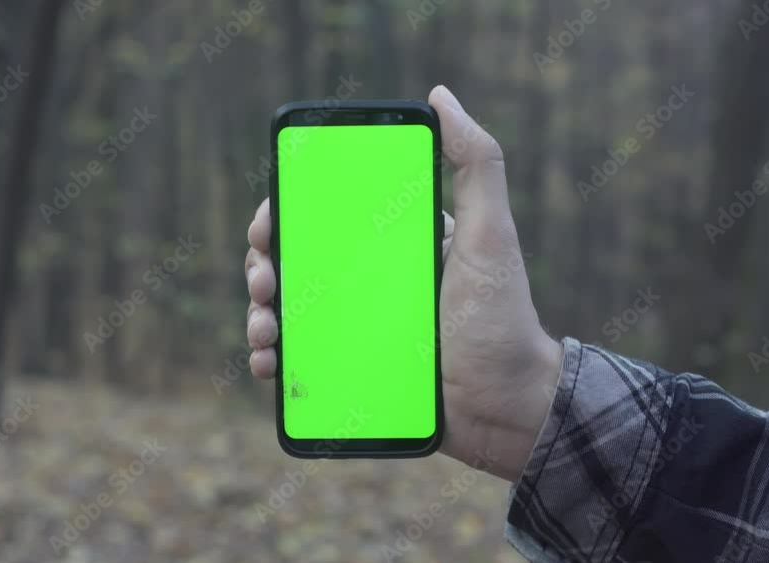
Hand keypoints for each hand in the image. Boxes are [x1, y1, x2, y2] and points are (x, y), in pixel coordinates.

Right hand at [244, 85, 562, 481]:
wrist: (509, 406)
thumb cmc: (502, 318)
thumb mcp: (492, 235)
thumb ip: (476, 163)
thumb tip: (439, 97)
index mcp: (391, 244)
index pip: (323, 215)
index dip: (284, 214)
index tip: (268, 225)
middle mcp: (369, 281)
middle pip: (295, 262)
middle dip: (262, 265)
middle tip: (264, 281)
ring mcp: (357, 328)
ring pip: (288, 310)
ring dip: (258, 312)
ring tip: (264, 327)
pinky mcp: (351, 371)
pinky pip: (299, 361)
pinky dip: (272, 358)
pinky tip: (268, 362)